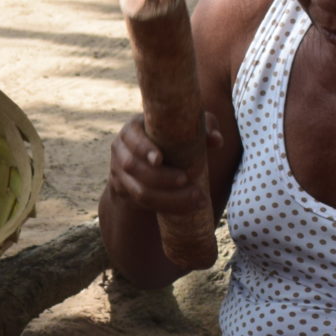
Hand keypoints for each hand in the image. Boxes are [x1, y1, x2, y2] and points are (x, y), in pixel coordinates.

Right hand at [106, 111, 223, 215]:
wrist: (149, 158)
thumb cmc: (172, 136)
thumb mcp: (185, 128)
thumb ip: (203, 127)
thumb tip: (216, 140)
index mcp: (132, 130)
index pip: (132, 139)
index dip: (144, 149)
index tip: (160, 159)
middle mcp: (120, 151)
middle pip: (134, 167)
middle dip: (162, 178)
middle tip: (188, 180)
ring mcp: (119, 174)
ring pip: (139, 191)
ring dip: (168, 198)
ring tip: (196, 198)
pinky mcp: (126, 192)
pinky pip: (144, 204)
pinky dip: (167, 207)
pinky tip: (188, 208)